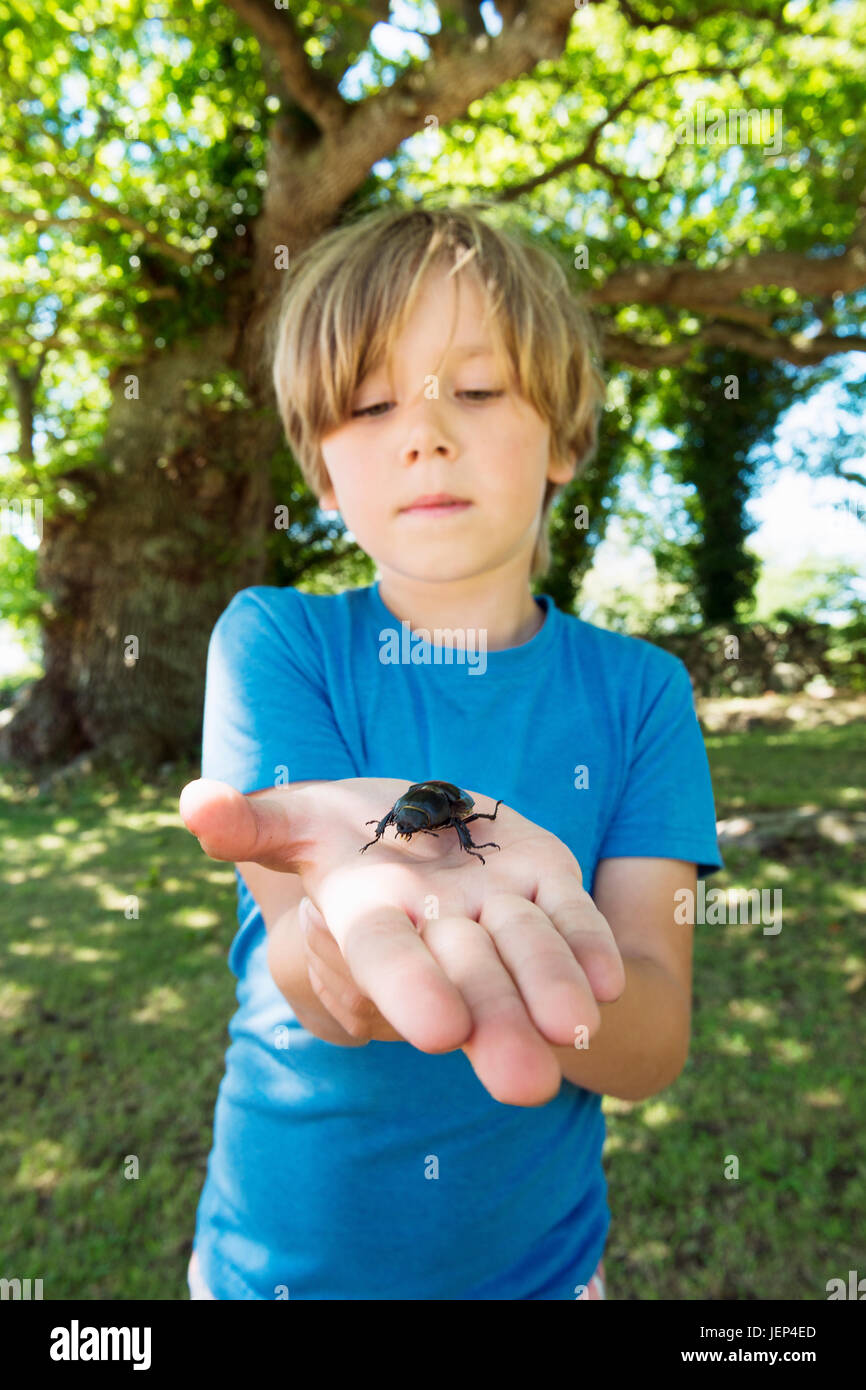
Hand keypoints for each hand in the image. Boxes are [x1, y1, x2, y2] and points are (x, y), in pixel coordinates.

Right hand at [179, 777, 625, 1105]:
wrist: (420, 828)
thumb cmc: (345, 830)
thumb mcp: (299, 820)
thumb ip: (252, 824)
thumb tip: (194, 803)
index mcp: (372, 916)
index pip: (385, 957)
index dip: (407, 989)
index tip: (436, 1031)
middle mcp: (437, 931)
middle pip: (466, 974)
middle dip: (493, 1020)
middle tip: (523, 1081)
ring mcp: (496, 914)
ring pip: (527, 950)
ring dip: (548, 987)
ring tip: (575, 1028)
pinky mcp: (547, 887)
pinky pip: (572, 921)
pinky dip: (589, 949)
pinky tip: (611, 983)